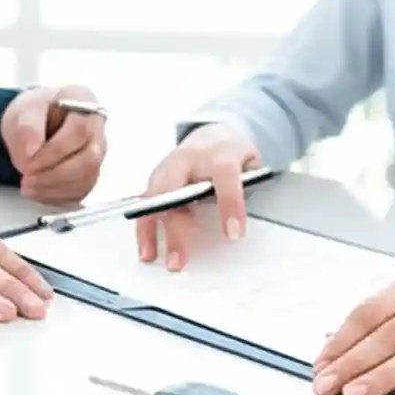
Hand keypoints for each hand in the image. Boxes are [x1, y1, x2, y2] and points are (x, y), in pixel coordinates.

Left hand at [0, 85, 107, 204]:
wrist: (35, 123)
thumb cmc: (35, 112)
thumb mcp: (24, 111)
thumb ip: (27, 128)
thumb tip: (31, 151)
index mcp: (85, 103)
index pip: (79, 131)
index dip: (54, 151)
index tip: (29, 162)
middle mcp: (97, 129)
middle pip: (89, 159)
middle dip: (56, 174)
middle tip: (27, 178)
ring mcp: (97, 153)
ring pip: (87, 178)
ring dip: (55, 188)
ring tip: (27, 186)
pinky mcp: (90, 174)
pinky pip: (80, 191)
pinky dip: (56, 195)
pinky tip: (37, 191)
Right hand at [135, 122, 261, 271]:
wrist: (212, 135)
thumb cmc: (232, 155)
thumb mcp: (250, 165)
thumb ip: (250, 187)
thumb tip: (250, 219)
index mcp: (218, 152)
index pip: (224, 174)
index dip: (229, 204)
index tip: (233, 234)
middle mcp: (188, 159)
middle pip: (176, 191)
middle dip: (175, 227)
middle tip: (179, 259)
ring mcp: (167, 168)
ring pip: (153, 198)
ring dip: (150, 229)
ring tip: (151, 257)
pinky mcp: (155, 178)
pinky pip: (146, 203)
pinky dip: (144, 227)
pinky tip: (147, 249)